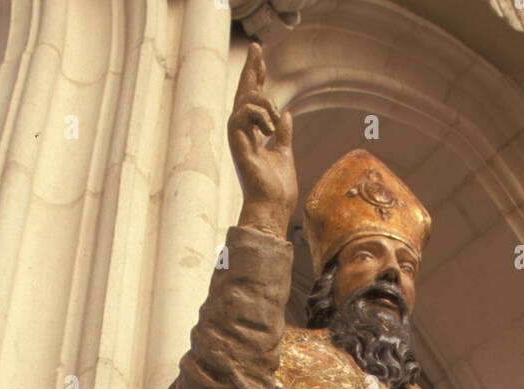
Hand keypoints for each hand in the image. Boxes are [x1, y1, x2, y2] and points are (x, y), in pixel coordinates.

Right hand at [228, 43, 296, 239]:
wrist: (273, 207)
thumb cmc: (277, 189)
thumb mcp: (284, 154)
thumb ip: (282, 134)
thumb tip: (286, 115)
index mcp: (252, 134)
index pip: (252, 99)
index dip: (256, 77)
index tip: (260, 57)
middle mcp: (241, 133)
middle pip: (243, 92)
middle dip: (251, 69)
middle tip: (257, 47)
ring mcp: (238, 137)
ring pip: (246, 99)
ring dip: (265, 104)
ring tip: (274, 124)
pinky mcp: (237, 142)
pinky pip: (243, 112)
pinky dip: (260, 115)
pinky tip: (269, 129)